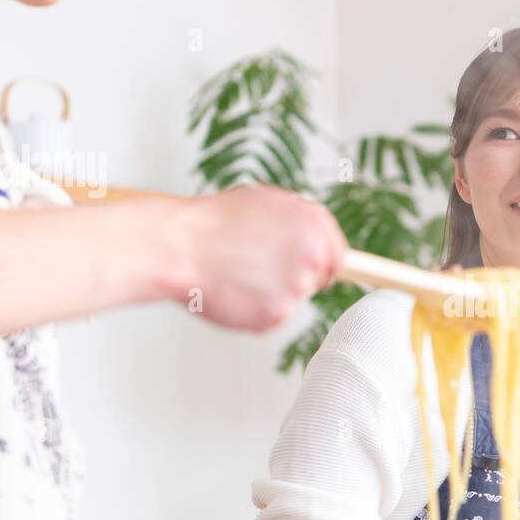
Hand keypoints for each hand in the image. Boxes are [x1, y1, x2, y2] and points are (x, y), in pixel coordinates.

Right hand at [167, 185, 346, 330]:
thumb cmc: (215, 221)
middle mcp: (314, 254)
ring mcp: (297, 286)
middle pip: (317, 280)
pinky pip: (270, 317)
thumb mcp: (266, 202)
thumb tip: (316, 240)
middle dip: (294, 279)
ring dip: (270, 294)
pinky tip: (232, 290)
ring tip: (237, 273)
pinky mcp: (278, 313)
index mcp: (315, 223)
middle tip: (259, 271)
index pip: (339, 256)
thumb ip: (300, 223)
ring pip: (291, 299)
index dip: (323, 265)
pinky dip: (253, 310)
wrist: (180, 245)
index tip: (314, 272)